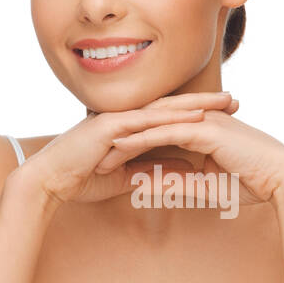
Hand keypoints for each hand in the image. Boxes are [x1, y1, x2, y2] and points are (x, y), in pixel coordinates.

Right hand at [16, 92, 238, 206]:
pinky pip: (145, 120)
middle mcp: (126, 117)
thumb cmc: (80, 179)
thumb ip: (152, 171)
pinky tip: (193, 115)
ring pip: (164, 107)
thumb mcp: (126, 177)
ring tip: (223, 102)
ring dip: (195, 103)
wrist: (48, 182)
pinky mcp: (109, 127)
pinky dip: (171, 117)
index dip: (199, 113)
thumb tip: (184, 172)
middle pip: (173, 105)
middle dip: (206, 101)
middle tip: (235, 100)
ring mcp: (117, 119)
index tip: (227, 114)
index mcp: (130, 127)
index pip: (170, 117)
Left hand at [92, 108, 283, 205]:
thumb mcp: (206, 186)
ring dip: (125, 137)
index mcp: (202, 128)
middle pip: (151, 124)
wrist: (283, 180)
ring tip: (98, 150)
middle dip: (122, 137)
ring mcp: (203, 121)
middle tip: (93, 152)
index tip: (108, 159)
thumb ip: (180, 183)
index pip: (159, 132)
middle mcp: (200, 119)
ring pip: (154, 125)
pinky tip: (120, 145)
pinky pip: (166, 131)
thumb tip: (152, 190)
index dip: (133, 144)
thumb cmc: (253, 183)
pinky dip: (142, 138)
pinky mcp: (206, 129)